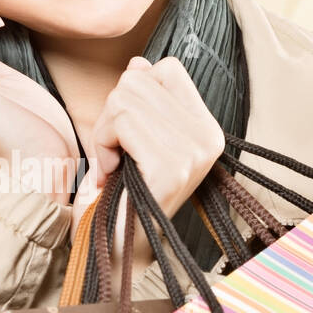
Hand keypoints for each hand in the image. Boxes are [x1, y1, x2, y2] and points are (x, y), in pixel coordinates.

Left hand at [70, 56, 226, 273]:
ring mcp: (192, 153)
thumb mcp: (133, 138)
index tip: (129, 133)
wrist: (115, 249)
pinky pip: (121, 122)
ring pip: (125, 98)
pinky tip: (111, 173)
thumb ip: (141, 100)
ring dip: (104, 132)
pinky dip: (103, 145)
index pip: (168, 69)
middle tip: (115, 154)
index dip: (136, 92)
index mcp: (207, 129)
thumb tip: (138, 62)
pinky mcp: (170, 167)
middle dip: (112, 114)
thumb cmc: (122, 195)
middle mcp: (208, 138)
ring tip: (115, 165)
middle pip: (140, 80)